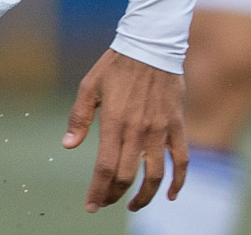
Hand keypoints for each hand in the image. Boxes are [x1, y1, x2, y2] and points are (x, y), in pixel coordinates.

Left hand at [62, 49, 186, 213]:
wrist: (151, 45)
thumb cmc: (116, 65)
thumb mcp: (89, 86)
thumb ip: (79, 118)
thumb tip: (68, 145)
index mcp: (113, 122)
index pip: (104, 168)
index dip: (97, 191)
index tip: (91, 205)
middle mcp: (137, 130)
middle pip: (127, 176)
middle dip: (114, 195)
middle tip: (106, 202)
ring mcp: (160, 130)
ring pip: (155, 175)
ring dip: (144, 196)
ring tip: (134, 205)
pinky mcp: (177, 126)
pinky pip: (182, 160)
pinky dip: (178, 181)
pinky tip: (170, 194)